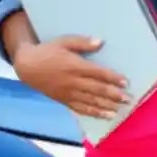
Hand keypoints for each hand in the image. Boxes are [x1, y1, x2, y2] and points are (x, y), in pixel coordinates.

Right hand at [14, 36, 129, 118]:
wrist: (27, 67)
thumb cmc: (47, 51)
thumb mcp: (63, 41)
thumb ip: (82, 43)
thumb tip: (100, 42)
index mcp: (74, 66)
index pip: (98, 73)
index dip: (112, 78)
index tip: (125, 82)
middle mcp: (73, 81)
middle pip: (97, 89)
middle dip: (114, 95)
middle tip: (128, 99)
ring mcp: (68, 93)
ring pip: (91, 102)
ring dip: (107, 106)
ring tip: (120, 110)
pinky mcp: (64, 100)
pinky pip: (81, 109)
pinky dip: (94, 113)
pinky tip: (105, 115)